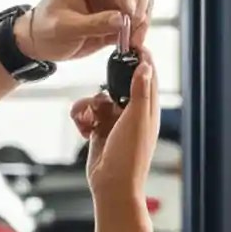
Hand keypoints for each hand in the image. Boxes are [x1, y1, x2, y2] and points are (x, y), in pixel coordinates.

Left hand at [15, 0, 152, 61]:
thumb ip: (93, 24)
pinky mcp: (118, 12)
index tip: (128, 12)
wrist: (41, 42)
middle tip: (132, 30)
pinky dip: (140, 28)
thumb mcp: (65, 28)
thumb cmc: (45, 29)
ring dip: (142, 19)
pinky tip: (132, 41)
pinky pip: (138, 15)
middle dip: (138, 7)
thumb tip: (120, 20)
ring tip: (132, 39)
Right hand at [71, 48, 159, 201]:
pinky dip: (82, 118)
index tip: (130, 45)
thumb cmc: (129, 157)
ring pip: (98, 100)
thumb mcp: (136, 119)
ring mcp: (115, 122)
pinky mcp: (99, 130)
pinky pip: (88, 114)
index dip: (141, 60)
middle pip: (118, 86)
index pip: (147, 76)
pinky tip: (82, 128)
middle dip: (104, 88)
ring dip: (87, 106)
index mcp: (148, 110)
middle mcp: (132, 114)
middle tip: (98, 90)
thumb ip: (139, 91)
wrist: (111, 185)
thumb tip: (145, 65)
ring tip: (84, 119)